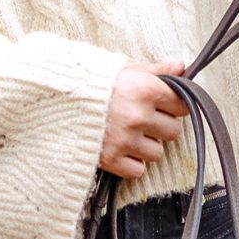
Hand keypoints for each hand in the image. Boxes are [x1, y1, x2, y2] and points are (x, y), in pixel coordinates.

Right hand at [99, 60, 188, 179]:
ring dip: (146, 145)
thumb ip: (156, 70)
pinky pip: (138, 170)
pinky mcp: (111, 159)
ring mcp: (125, 139)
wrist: (55, 98)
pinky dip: (130, 162)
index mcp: (145, 90)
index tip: (164, 105)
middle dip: (160, 126)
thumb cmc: (91, 82)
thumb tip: (182, 68)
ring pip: (157, 153)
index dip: (174, 105)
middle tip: (144, 119)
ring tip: (128, 133)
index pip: (182, 105)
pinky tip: (120, 147)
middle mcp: (138, 116)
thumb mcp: (125, 69)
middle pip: (173, 132)